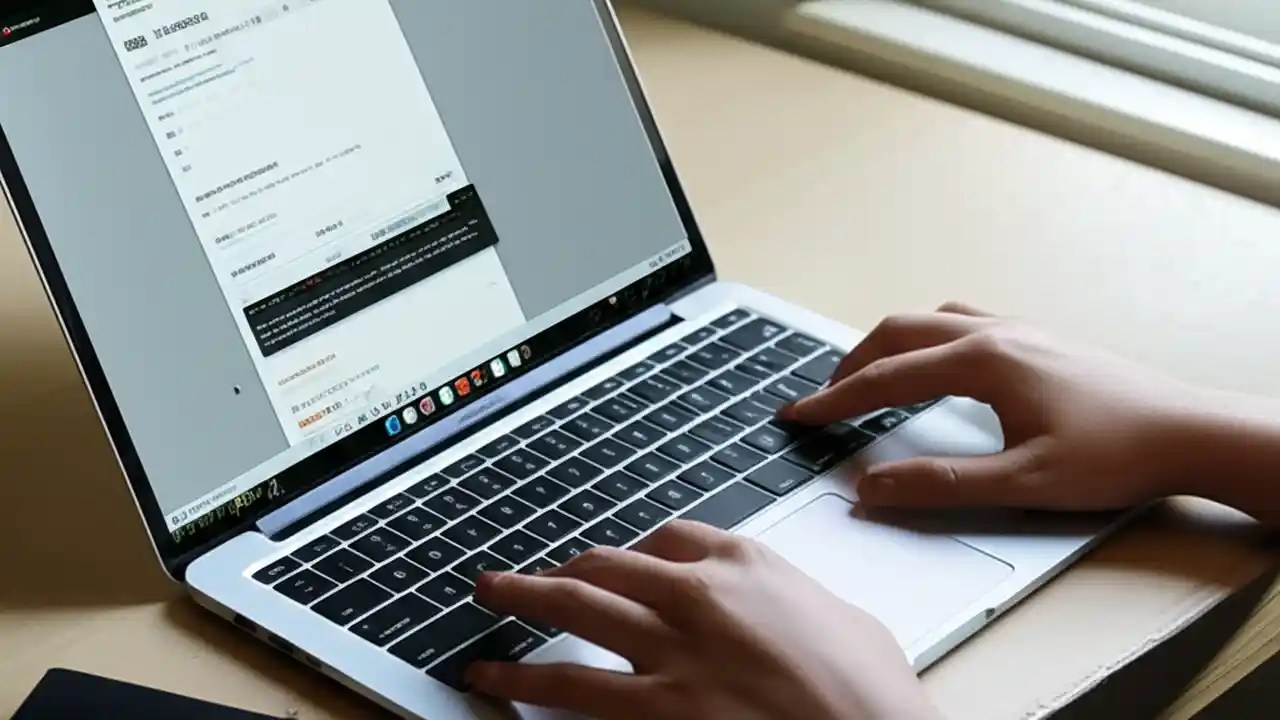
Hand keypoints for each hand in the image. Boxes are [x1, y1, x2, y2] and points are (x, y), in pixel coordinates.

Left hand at [469, 521, 940, 719]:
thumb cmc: (874, 697)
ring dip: (522, 600)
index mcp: (748, 564)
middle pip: (607, 564)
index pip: (667, 539)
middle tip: (526, 573)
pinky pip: (570, 687)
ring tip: (489, 597)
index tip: (614, 562)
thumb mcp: (849, 623)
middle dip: (561, 568)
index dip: (631, 553)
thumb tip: (789, 609)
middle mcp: (699, 595)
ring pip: (575, 609)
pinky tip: (495, 678)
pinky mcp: (654, 710)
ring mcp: (671, 651)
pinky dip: (523, 680)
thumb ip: (798, 604)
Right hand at [780, 303, 1208, 510]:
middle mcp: (995, 332)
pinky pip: (961, 321)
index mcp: (983, 361)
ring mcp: (1019, 328)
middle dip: (849, 365)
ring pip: (928, 320)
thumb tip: (872, 487)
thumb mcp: (1022, 482)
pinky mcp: (1038, 338)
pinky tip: (933, 365)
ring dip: (886, 346)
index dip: (834, 400)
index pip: (886, 378)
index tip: (797, 415)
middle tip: (821, 401)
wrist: (1191, 432)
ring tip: (864, 378)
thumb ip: (938, 484)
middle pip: (897, 332)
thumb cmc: (1117, 454)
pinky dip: (925, 338)